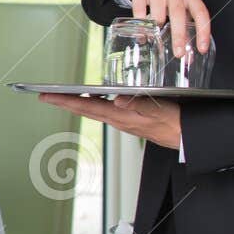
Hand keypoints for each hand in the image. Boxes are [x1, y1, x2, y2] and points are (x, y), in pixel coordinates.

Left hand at [39, 93, 181, 150]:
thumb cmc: (175, 123)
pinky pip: (105, 111)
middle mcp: (118, 120)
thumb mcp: (158, 110)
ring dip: (76, 103)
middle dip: (63, 102)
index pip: (86, 107)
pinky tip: (94, 98)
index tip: (47, 96)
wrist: (188, 138)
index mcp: (120, 116)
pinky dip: (94, 104)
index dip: (65, 101)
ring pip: (93, 111)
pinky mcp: (129, 120)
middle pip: (84, 109)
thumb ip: (138, 104)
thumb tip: (116, 100)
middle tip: (45, 96)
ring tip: (62, 95)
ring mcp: (122, 121)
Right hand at [121, 0, 210, 58]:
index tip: (201, 48)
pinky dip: (140, 25)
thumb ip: (185, 13)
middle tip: (178, 53)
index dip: (203, 31)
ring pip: (157, 14)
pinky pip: (139, 11)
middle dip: (179, 36)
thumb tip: (188, 42)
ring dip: (156, 30)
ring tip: (155, 39)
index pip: (200, 12)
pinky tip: (141, 33)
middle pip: (178, 14)